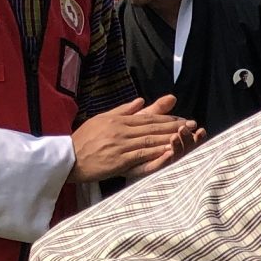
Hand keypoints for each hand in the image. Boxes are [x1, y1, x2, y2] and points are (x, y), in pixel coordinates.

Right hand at [71, 96, 191, 182]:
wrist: (67, 158)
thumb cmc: (84, 139)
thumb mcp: (102, 119)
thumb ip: (123, 110)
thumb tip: (141, 100)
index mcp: (118, 120)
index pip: (147, 118)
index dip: (167, 118)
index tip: (183, 118)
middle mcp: (121, 130)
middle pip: (152, 127)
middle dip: (174, 126)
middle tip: (193, 125)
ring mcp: (120, 145)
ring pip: (150, 140)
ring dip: (170, 137)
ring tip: (188, 136)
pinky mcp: (119, 160)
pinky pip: (142, 155)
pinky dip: (157, 152)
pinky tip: (171, 151)